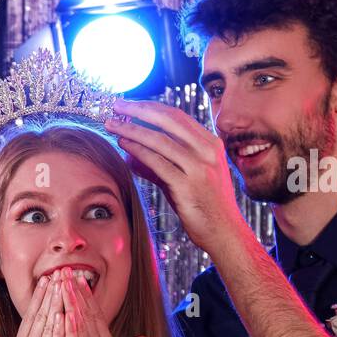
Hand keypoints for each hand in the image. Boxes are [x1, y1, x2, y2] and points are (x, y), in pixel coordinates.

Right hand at [0, 272, 64, 336]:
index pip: (28, 321)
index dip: (38, 300)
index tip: (45, 281)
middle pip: (38, 319)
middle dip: (48, 295)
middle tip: (58, 273)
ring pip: (47, 329)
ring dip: (56, 305)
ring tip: (64, 285)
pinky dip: (59, 331)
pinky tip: (65, 315)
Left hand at [59, 267, 151, 336]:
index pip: (96, 319)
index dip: (86, 298)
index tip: (76, 279)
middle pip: (89, 317)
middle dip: (77, 293)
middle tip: (67, 269)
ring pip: (82, 328)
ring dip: (72, 304)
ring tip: (63, 284)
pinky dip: (70, 333)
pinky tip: (64, 317)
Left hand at [105, 99, 246, 255]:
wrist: (224, 233)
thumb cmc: (204, 206)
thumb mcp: (183, 178)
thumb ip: (160, 164)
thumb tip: (131, 154)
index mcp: (211, 144)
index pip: (177, 116)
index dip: (151, 107)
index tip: (130, 104)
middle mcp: (207, 151)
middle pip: (168, 120)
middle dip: (139, 109)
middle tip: (117, 105)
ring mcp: (200, 167)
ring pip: (160, 140)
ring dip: (132, 129)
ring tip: (112, 125)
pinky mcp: (189, 186)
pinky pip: (158, 162)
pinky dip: (138, 150)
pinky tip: (123, 145)